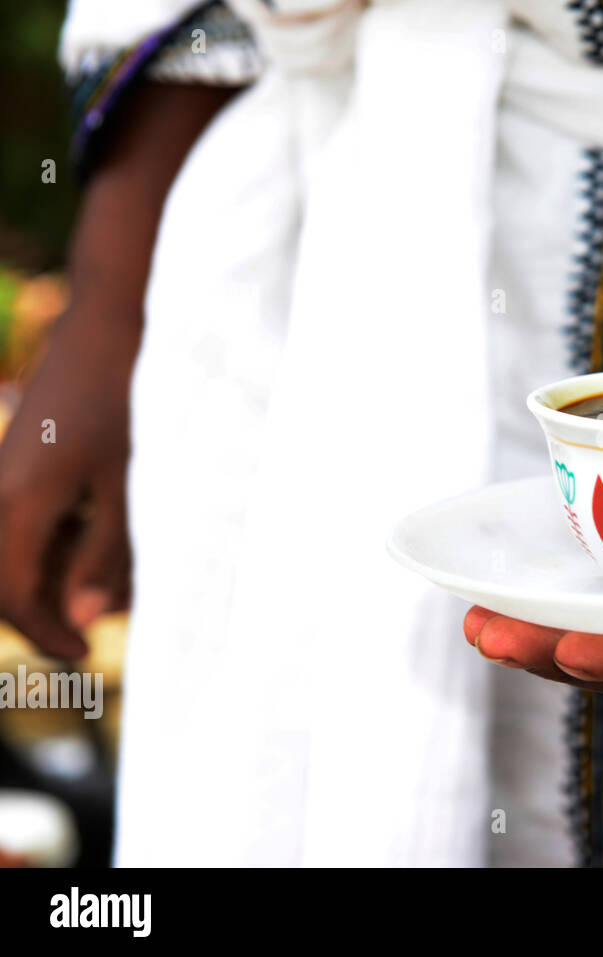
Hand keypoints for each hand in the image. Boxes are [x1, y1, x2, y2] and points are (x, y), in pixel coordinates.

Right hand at [0, 305, 138, 658]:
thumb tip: (81, 618)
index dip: (47, 634)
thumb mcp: (132, 482)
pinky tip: (103, 537)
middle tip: (102, 621)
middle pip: (2, 582)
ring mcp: (3, 477)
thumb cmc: (130, 401)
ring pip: (12, 554)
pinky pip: (23, 525)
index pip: (11, 596)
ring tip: (114, 577)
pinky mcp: (18, 465)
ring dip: (55, 577)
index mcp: (18, 503)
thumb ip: (106, 553)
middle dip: (48, 610)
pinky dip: (57, 544)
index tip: (86, 653)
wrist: (110, 326)